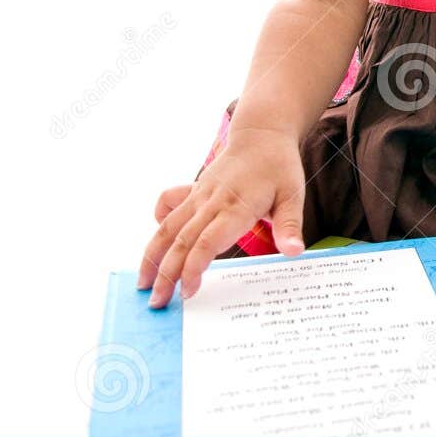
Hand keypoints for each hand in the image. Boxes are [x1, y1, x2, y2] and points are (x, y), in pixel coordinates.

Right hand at [137, 128, 306, 308]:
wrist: (262, 133)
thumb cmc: (279, 166)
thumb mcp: (293, 194)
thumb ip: (290, 224)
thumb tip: (293, 252)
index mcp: (236, 206)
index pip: (207, 242)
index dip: (194, 268)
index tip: (187, 293)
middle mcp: (211, 202)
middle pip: (181, 241)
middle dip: (165, 274)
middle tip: (156, 303)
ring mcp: (199, 195)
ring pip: (168, 227)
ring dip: (152, 256)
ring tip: (141, 283)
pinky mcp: (193, 190)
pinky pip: (168, 205)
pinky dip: (159, 223)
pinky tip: (157, 244)